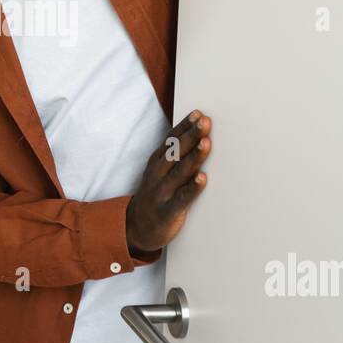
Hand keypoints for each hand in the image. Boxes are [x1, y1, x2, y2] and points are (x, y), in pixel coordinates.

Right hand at [126, 110, 212, 254]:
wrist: (136, 228)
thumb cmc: (155, 195)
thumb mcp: (158, 172)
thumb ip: (173, 155)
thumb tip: (195, 133)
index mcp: (157, 163)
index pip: (171, 141)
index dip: (184, 126)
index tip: (198, 113)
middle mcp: (158, 174)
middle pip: (176, 152)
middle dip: (191, 135)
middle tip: (205, 121)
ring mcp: (162, 192)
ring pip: (180, 172)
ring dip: (194, 156)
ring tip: (206, 143)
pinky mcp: (168, 211)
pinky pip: (182, 198)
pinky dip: (192, 188)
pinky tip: (202, 178)